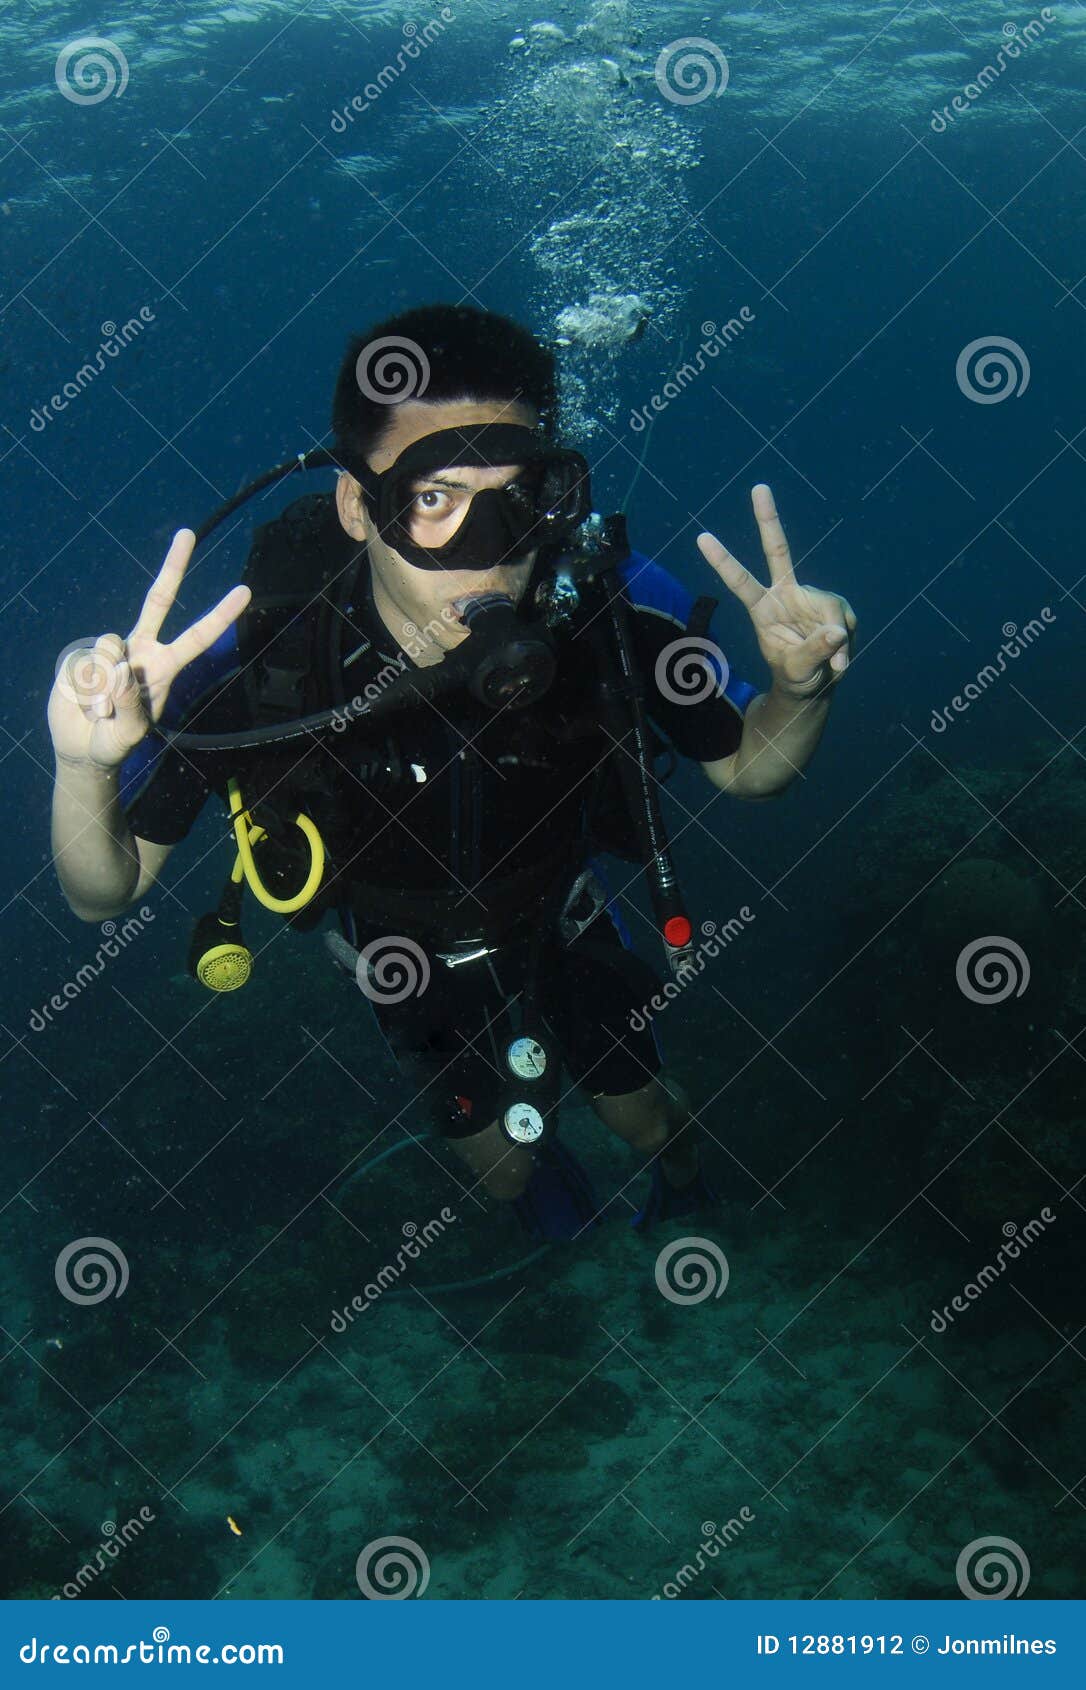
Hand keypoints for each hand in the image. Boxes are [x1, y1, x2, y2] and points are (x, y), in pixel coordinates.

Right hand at [48, 528, 250, 770]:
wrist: (82, 747)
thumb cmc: (115, 741)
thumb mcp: (129, 734)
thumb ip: (129, 705)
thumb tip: (119, 669)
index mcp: (163, 665)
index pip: (197, 637)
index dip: (220, 615)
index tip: (244, 592)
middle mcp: (140, 648)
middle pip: (158, 600)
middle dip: (174, 565)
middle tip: (189, 532)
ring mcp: (110, 648)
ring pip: (109, 648)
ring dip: (103, 689)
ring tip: (102, 712)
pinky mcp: (81, 653)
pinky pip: (84, 662)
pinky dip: (84, 690)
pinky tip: (84, 703)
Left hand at [696, 484, 856, 698]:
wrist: (816, 682)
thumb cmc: (796, 675)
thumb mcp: (799, 671)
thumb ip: (814, 651)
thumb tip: (836, 630)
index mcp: (762, 608)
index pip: (740, 581)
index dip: (722, 560)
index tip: (702, 537)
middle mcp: (785, 594)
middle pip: (778, 551)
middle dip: (768, 519)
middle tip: (758, 487)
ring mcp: (810, 596)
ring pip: (830, 608)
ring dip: (836, 639)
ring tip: (834, 665)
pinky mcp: (833, 606)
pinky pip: (844, 620)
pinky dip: (846, 643)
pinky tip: (840, 658)